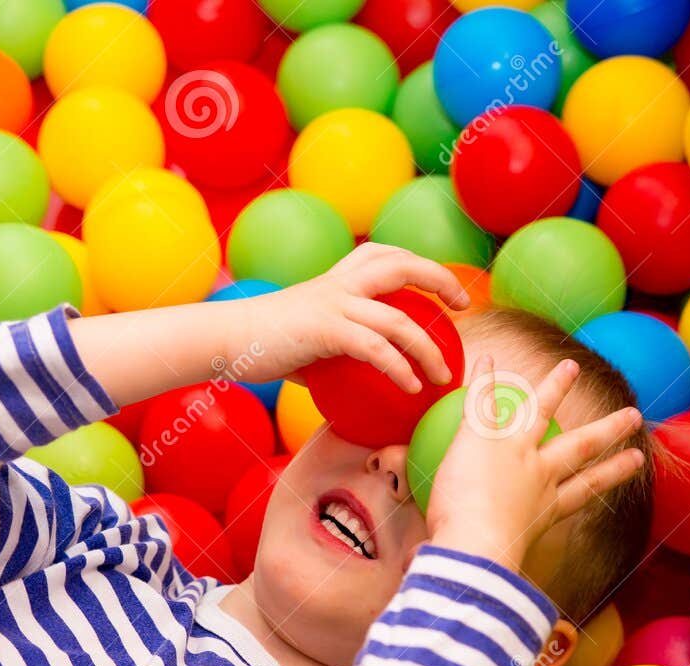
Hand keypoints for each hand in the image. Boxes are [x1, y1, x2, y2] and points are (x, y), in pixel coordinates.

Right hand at [225, 244, 469, 391]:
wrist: (226, 337)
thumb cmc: (262, 344)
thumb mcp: (307, 338)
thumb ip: (335, 347)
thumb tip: (359, 379)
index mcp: (336, 279)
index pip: (387, 254)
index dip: (423, 266)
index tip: (448, 293)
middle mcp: (339, 282)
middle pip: (402, 264)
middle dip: (440, 280)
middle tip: (463, 307)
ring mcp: (333, 303)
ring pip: (398, 317)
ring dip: (428, 347)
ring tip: (444, 374)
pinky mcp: (326, 329)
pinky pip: (376, 348)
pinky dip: (400, 369)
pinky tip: (412, 388)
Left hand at [426, 356, 646, 572]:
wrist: (478, 549)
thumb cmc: (482, 569)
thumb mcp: (491, 566)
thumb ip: (478, 559)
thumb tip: (431, 568)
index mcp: (546, 510)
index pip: (584, 490)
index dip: (611, 474)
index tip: (634, 461)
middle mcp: (540, 476)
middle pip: (580, 447)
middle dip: (608, 429)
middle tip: (632, 415)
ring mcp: (516, 452)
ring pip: (541, 411)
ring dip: (556, 387)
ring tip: (572, 367)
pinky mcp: (485, 438)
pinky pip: (484, 402)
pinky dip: (483, 380)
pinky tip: (485, 359)